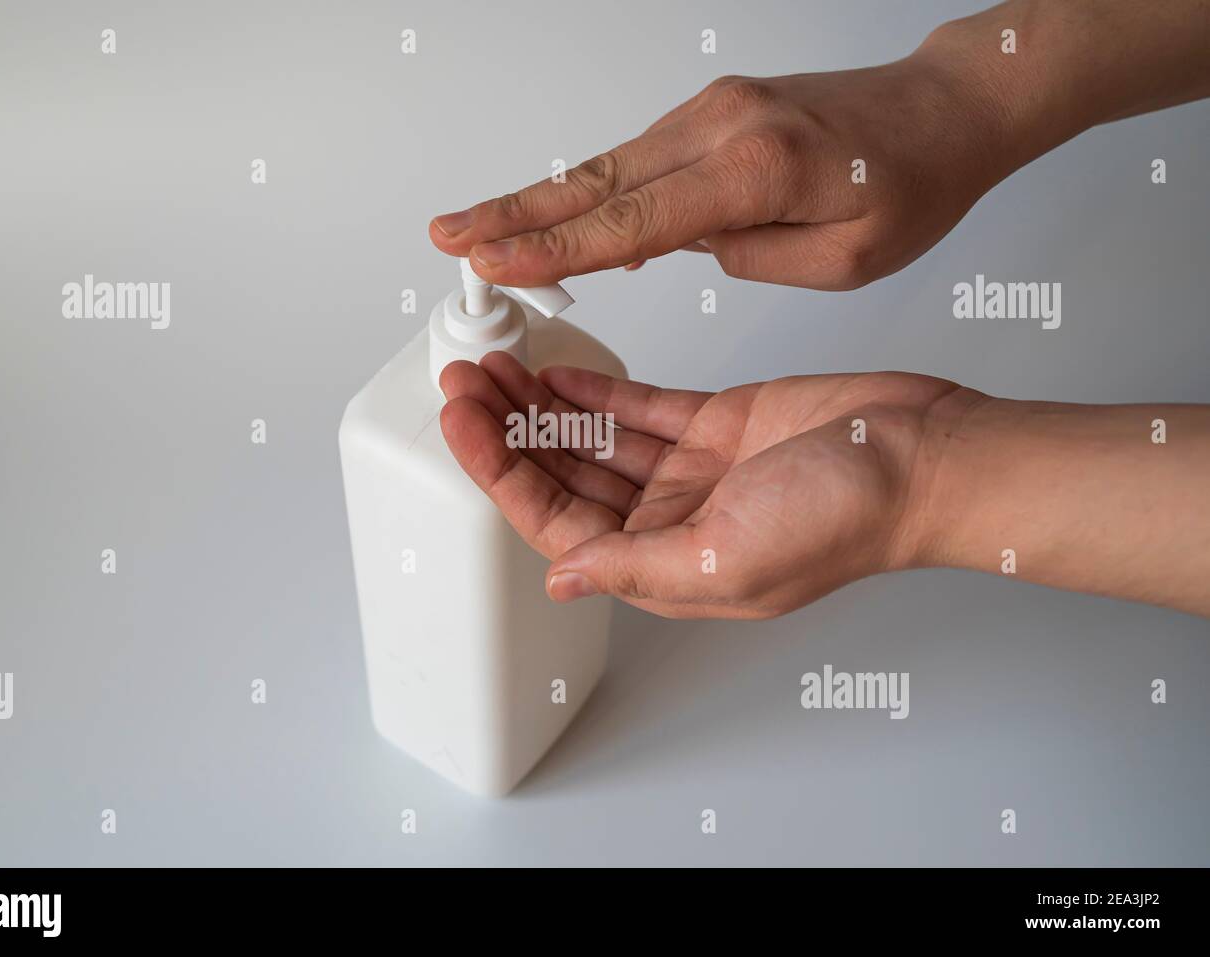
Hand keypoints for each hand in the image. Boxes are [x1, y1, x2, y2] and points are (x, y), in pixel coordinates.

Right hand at [430, 0, 1209, 290]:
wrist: (944, 111)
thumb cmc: (910, 182)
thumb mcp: (846, 258)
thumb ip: (753, 257)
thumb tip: (684, 246)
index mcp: (754, 169)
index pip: (630, 220)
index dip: (554, 248)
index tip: (492, 264)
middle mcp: (720, 128)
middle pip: (594, 182)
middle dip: (513, 215)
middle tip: (448, 238)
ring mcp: (710, 114)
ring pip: (603, 167)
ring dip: (535, 201)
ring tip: (475, 229)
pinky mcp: (711, 116)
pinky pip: (632, 160)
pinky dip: (582, 190)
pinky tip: (547, 214)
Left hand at [439, 353, 965, 618]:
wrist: (924, 454)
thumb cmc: (850, 515)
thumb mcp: (729, 556)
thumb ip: (636, 569)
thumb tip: (561, 580)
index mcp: (665, 565)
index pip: (555, 523)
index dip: (499, 475)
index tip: (463, 422)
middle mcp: (670, 521)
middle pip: (562, 478)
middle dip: (505, 434)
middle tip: (461, 382)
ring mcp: (691, 472)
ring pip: (591, 439)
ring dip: (538, 407)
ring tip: (493, 367)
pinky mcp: (716, 426)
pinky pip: (637, 409)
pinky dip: (593, 390)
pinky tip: (553, 372)